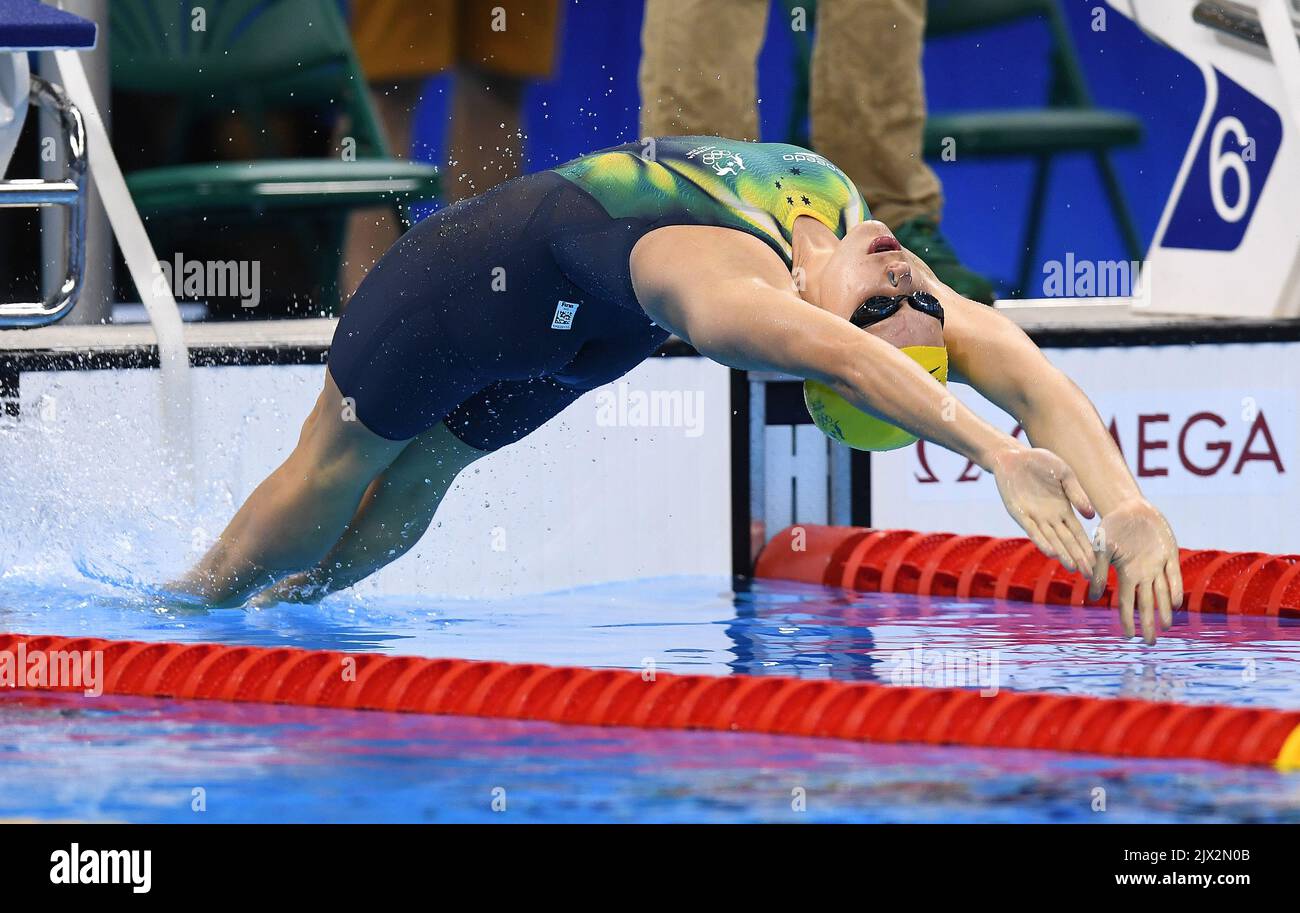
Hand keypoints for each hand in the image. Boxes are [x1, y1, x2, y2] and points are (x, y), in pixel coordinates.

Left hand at [990, 447, 1096, 574]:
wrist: (1015, 455)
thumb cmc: (1041, 462)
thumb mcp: (1065, 474)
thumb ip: (1077, 493)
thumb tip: (1091, 515)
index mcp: (1064, 510)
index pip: (1078, 533)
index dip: (1087, 548)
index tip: (1098, 563)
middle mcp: (1050, 518)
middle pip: (1067, 541)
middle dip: (1078, 557)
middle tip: (1088, 575)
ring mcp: (1035, 517)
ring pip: (1051, 540)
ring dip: (1061, 553)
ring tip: (1072, 567)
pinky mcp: (1019, 513)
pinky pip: (1031, 530)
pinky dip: (1041, 541)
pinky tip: (1051, 552)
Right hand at [1089, 499, 1182, 643]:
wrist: (1129, 508)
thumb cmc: (1111, 527)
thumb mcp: (1100, 548)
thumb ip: (1099, 571)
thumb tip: (1093, 595)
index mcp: (1125, 574)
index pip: (1126, 603)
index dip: (1127, 620)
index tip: (1129, 637)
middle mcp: (1142, 574)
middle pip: (1146, 604)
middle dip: (1148, 624)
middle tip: (1151, 643)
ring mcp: (1157, 565)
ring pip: (1162, 594)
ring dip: (1164, 611)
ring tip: (1167, 628)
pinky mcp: (1170, 554)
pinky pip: (1174, 575)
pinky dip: (1175, 589)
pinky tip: (1177, 603)